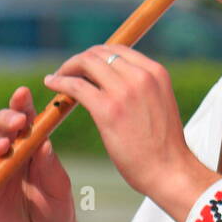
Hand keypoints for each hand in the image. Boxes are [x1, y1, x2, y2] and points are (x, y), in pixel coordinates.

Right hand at [0, 85, 83, 221]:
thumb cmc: (56, 208)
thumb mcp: (58, 185)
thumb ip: (49, 165)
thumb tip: (42, 141)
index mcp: (33, 145)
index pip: (27, 118)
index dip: (23, 105)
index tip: (24, 93)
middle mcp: (13, 152)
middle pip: (4, 126)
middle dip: (8, 119)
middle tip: (19, 121)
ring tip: (5, 146)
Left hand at [43, 45, 219, 221]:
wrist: (170, 172)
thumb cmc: (164, 148)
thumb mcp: (158, 106)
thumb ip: (142, 91)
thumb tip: (117, 87)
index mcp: (155, 73)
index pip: (118, 50)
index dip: (96, 55)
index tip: (85, 67)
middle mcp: (141, 76)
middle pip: (100, 53)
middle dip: (80, 60)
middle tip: (67, 71)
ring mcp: (125, 91)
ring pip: (86, 64)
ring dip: (67, 68)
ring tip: (57, 78)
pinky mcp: (108, 109)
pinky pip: (76, 85)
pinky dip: (60, 81)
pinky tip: (51, 83)